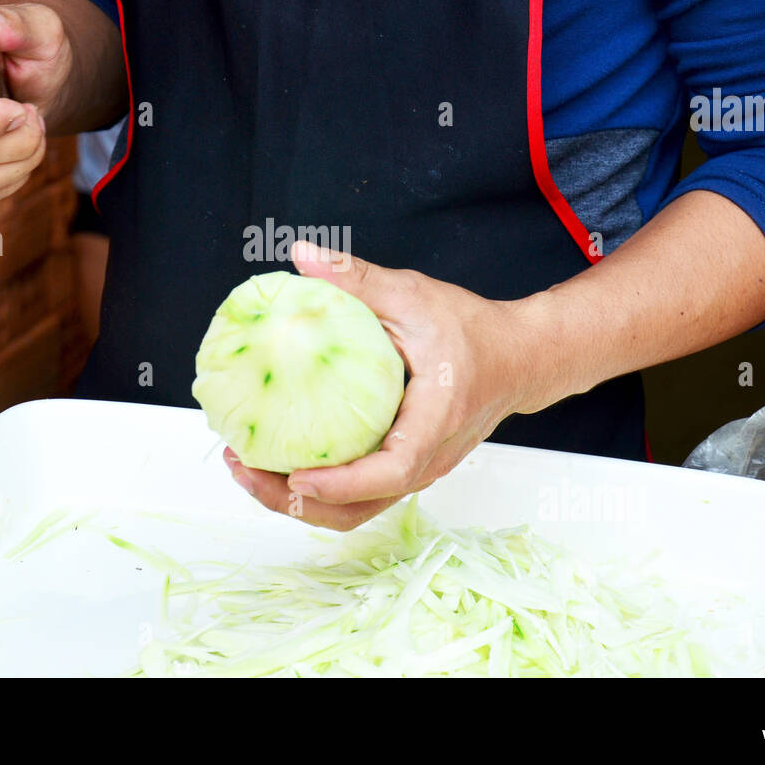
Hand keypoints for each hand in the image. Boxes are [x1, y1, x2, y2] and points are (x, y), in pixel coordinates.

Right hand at [0, 4, 72, 202]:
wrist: (28, 80)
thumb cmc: (33, 51)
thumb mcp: (40, 29)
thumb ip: (19, 26)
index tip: (22, 110)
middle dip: (21, 144)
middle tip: (36, 121)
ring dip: (21, 163)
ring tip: (31, 136)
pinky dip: (10, 181)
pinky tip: (16, 157)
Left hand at [224, 240, 555, 530]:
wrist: (522, 360)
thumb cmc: (473, 330)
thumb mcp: (414, 296)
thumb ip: (357, 279)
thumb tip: (301, 254)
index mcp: (434, 421)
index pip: (390, 472)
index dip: (340, 483)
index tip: (294, 476)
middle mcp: (427, 460)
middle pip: (360, 507)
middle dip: (296, 502)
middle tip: (243, 468)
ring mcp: (418, 471)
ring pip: (356, 510)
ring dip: (300, 502)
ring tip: (248, 470)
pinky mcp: (406, 469)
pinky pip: (359, 494)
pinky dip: (318, 488)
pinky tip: (280, 459)